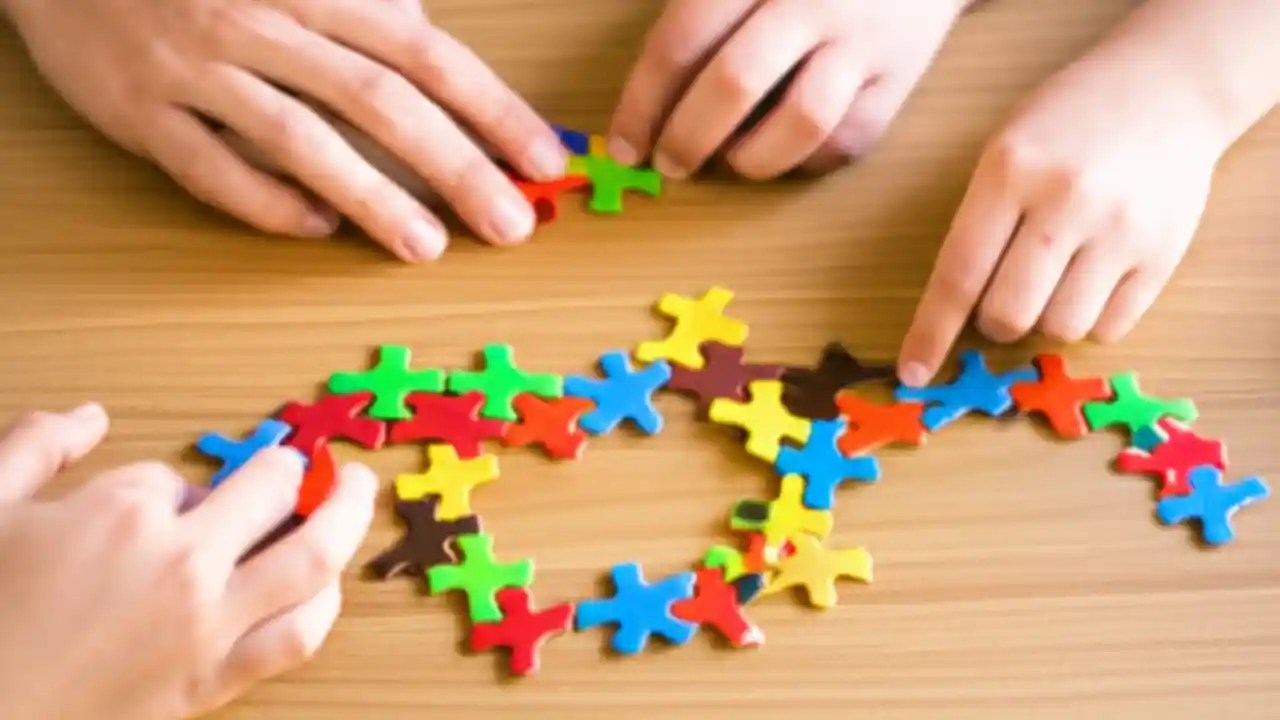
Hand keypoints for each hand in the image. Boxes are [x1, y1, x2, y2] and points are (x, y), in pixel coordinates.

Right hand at [0, 404, 376, 718]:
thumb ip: (37, 448)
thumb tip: (91, 416)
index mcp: (123, 512)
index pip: (176, 478)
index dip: (166, 488)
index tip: (155, 505)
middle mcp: (181, 563)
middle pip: (272, 494)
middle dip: (291, 472)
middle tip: (311, 464)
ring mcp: (207, 625)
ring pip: (310, 561)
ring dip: (346, 518)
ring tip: (357, 493)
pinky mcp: (213, 681)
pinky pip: (295, 638)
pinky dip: (323, 606)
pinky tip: (328, 586)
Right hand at [4, 0, 565, 260]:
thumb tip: (430, 36)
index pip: (424, 52)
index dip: (491, 108)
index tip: (543, 159)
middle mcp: (260, 22)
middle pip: (377, 99)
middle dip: (454, 166)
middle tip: (510, 225)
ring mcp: (197, 70)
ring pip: (299, 139)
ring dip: (372, 197)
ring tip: (428, 247)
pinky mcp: (139, 112)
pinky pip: (209, 169)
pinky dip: (265, 202)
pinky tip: (316, 230)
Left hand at [607, 0, 968, 179]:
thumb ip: (700, 14)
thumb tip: (648, 98)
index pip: (682, 40)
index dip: (644, 102)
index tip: (626, 146)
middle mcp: (812, 0)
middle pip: (734, 83)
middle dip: (688, 138)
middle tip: (671, 163)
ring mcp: (862, 40)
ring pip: (800, 121)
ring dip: (751, 158)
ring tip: (731, 159)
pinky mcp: (900, 78)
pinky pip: (846, 140)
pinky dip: (804, 161)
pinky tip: (783, 150)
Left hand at [896, 39, 1228, 385]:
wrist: (1166, 89)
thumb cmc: (1066, 124)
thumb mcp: (1004, 150)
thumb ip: (980, 222)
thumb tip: (956, 313)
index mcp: (1010, 171)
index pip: (958, 274)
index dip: (931, 331)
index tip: (913, 372)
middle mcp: (1066, 201)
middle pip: (1009, 314)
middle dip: (995, 322)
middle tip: (1004, 297)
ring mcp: (1120, 230)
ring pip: (1061, 328)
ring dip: (1046, 320)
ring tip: (1055, 278)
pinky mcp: (1163, 254)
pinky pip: (1110, 328)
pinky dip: (1091, 319)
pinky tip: (1093, 279)